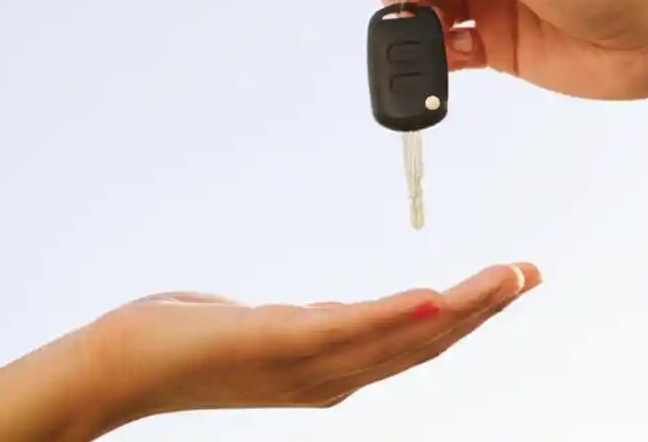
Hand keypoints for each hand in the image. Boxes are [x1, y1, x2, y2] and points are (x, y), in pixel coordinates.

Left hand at [78, 262, 539, 429]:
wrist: (117, 365)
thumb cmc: (185, 343)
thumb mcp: (267, 327)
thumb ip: (311, 323)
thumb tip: (343, 312)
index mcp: (332, 368)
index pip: (417, 341)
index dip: (471, 315)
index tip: (511, 280)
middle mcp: (329, 376)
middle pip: (424, 342)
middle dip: (484, 309)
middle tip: (530, 273)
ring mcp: (305, 365)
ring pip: (400, 337)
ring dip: (461, 309)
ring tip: (504, 278)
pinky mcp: (275, 345)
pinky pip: (347, 331)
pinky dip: (396, 316)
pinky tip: (434, 296)